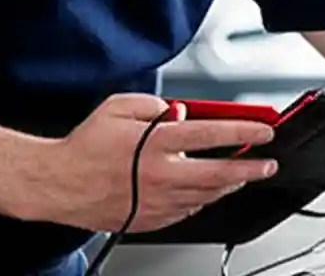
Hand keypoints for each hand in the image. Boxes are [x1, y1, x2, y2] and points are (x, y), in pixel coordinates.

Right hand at [22, 94, 278, 232]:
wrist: (57, 184)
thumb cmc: (84, 146)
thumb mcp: (118, 106)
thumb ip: (153, 105)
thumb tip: (178, 112)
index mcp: (157, 142)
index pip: (214, 134)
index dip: (246, 130)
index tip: (265, 129)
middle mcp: (162, 173)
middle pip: (221, 172)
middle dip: (252, 168)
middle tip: (268, 164)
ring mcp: (158, 200)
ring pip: (208, 195)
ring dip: (230, 185)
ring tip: (243, 176)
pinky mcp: (150, 218)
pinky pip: (188, 210)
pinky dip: (202, 200)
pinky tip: (208, 191)